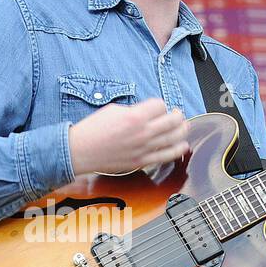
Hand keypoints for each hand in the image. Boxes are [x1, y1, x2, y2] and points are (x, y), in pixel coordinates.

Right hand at [68, 97, 188, 176]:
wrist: (81, 151)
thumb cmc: (93, 129)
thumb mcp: (114, 110)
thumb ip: (134, 110)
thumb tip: (148, 113)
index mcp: (135, 116)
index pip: (160, 105)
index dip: (160, 104)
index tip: (157, 107)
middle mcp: (142, 133)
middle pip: (172, 121)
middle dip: (177, 115)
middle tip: (177, 114)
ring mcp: (143, 149)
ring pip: (174, 138)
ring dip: (182, 130)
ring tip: (184, 126)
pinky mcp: (141, 162)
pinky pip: (166, 156)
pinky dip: (177, 150)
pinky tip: (183, 146)